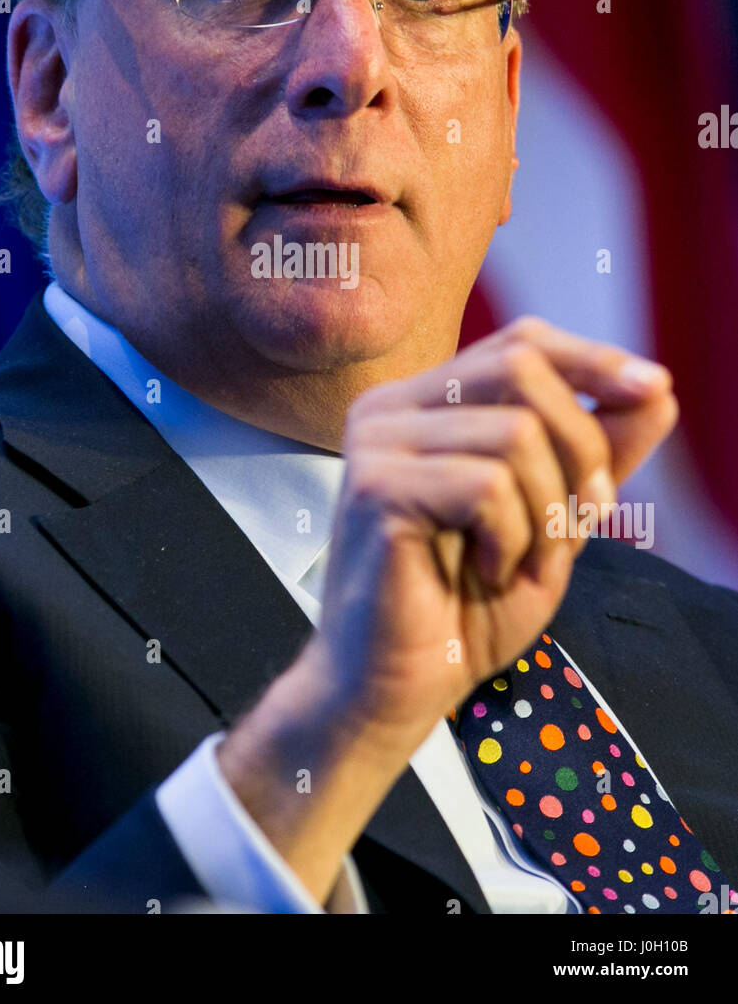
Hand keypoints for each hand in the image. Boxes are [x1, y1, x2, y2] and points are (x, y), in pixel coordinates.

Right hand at [307, 316, 677, 754]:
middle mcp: (391, 408)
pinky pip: (487, 486)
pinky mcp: (375, 488)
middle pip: (521, 367)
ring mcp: (376, 443)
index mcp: (424, 403)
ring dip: (549, 513)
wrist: (395, 690)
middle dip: (579, 445)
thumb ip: (597, 455)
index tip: (653, 389)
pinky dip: (513, 538)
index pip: (520, 342)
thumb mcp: (554, 520)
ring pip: (515, 432)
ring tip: (525, 564)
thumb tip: (656, 387)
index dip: (592, 359)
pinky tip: (490, 572)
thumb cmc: (464, 608)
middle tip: (579, 522)